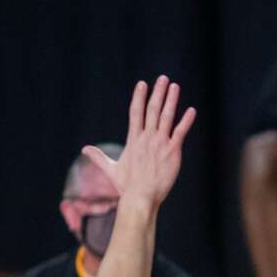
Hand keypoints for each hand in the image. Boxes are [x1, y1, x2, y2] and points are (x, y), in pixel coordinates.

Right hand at [83, 76, 195, 205]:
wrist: (140, 198)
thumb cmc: (126, 187)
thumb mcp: (111, 170)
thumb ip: (99, 157)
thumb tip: (84, 149)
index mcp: (133, 140)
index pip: (136, 112)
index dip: (139, 97)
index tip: (142, 84)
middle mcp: (147, 138)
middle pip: (152, 109)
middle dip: (157, 92)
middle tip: (163, 79)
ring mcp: (160, 143)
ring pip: (167, 116)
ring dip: (171, 100)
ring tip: (174, 86)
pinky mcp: (172, 151)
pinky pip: (180, 132)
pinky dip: (186, 121)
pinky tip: (191, 110)